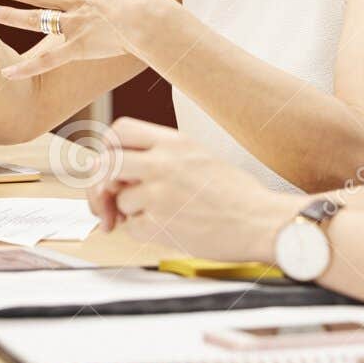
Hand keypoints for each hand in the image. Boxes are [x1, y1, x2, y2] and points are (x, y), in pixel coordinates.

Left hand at [88, 116, 293, 261]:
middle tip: (108, 199)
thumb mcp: (200, 157)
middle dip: (101, 183)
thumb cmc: (236, 194)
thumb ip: (163, 158)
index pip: (120, 129)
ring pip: (119, 200)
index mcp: (175, 142)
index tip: (115, 164)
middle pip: (106, 163)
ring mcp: (161, 194)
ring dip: (129, 213)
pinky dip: (142, 232)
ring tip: (158, 216)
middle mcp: (164, 163)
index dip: (110, 147)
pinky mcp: (162, 224)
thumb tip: (123, 172)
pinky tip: (166, 229)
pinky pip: (132, 229)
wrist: (262, 221)